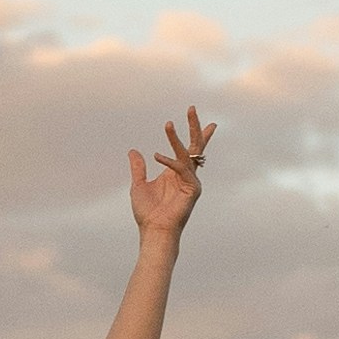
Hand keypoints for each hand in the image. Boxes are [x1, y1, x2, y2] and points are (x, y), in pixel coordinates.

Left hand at [126, 104, 216, 247]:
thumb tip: (133, 151)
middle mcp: (187, 175)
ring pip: (188, 153)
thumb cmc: (147, 213)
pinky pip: (182, 169)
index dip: (196, 134)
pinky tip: (156, 157)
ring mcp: (192, 182)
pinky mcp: (193, 189)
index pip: (190, 150)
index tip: (206, 121)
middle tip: (191, 108)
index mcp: (176, 173)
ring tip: (167, 124)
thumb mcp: (138, 185)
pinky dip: (169, 162)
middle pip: (195, 146)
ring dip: (176, 138)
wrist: (153, 231)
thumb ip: (138, 168)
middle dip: (194, 127)